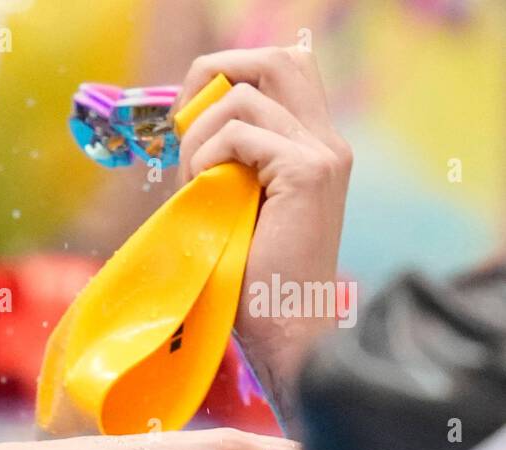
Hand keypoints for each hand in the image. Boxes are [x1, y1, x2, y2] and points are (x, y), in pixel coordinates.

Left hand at [175, 46, 352, 418]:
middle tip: (182, 127)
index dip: (225, 78)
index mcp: (312, 145)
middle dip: (214, 76)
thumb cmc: (248, 282)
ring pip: (245, 95)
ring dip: (198, 134)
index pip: (278, 69)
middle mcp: (327, 141)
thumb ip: (221, 163)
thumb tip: (183, 123)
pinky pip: (239, 133)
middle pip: (276, 58)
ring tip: (192, 184)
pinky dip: (206, 156)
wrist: (283, 332)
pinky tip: (203, 194)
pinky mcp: (307, 173)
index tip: (186, 124)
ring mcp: (323, 154)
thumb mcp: (229, 206)